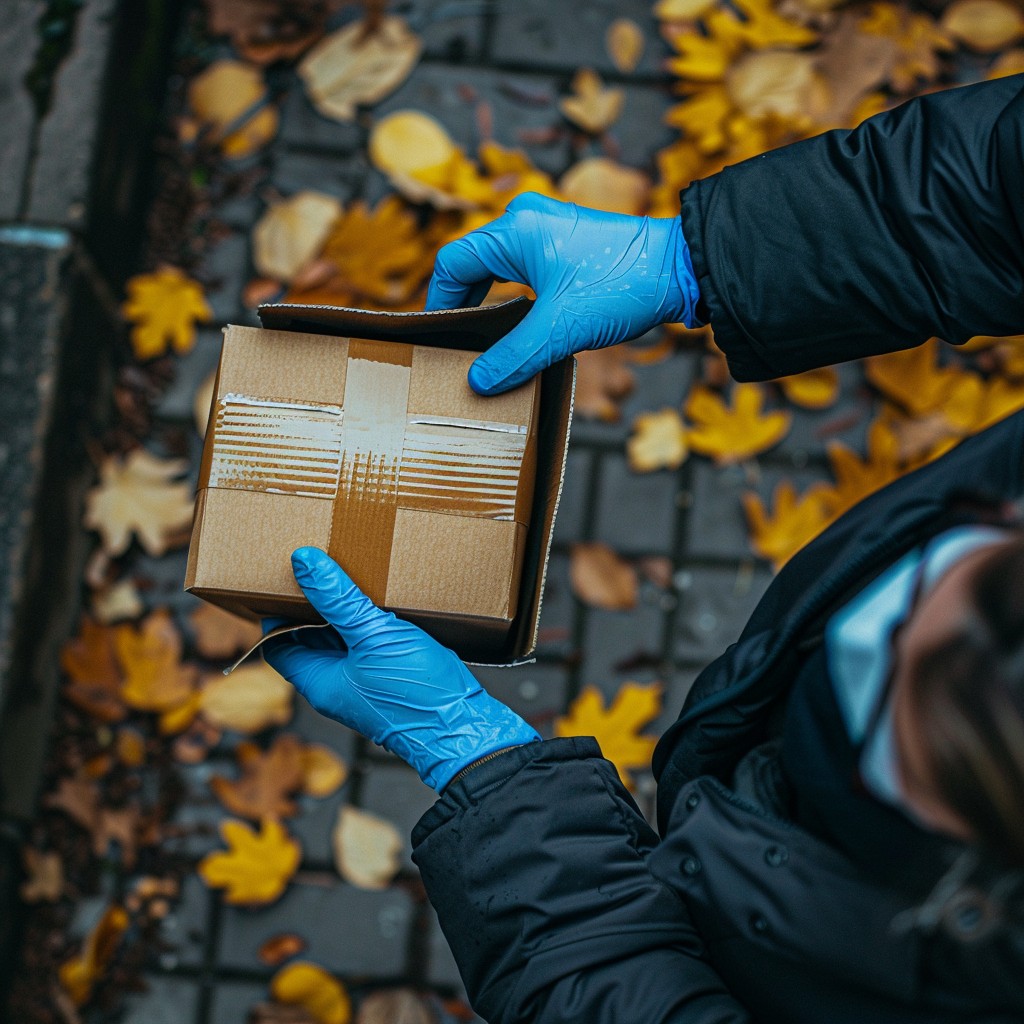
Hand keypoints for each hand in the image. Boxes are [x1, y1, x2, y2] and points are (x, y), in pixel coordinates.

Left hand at [262, 547, 539, 790]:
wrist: (466, 731)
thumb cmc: (417, 696)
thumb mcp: (374, 637)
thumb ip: (339, 600)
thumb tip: (304, 563)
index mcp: (319, 681)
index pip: (278, 643)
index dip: (275, 610)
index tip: (284, 578)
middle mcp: (338, 685)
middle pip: (310, 640)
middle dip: (311, 606)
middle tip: (318, 568)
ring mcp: (366, 684)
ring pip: (344, 642)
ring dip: (345, 613)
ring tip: (351, 576)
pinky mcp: (393, 680)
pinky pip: (372, 647)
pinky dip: (372, 624)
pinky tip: (387, 603)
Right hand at [426, 192, 700, 394]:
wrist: (682, 269)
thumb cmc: (620, 286)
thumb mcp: (560, 329)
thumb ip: (514, 356)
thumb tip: (477, 383)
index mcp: (514, 230)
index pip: (453, 264)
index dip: (440, 302)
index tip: (438, 338)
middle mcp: (525, 221)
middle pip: (474, 266)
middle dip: (465, 306)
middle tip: (458, 346)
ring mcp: (548, 230)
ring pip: (501, 270)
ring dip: (492, 304)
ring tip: (487, 343)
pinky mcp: (568, 246)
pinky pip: (525, 271)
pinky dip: (516, 299)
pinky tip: (522, 329)